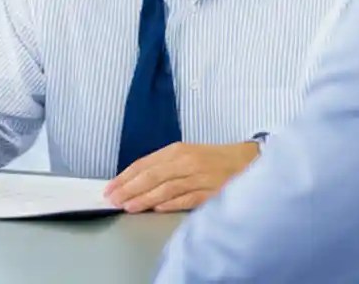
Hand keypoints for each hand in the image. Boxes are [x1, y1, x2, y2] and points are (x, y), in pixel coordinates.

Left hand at [104, 142, 259, 212]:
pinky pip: (188, 197)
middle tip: (113, 199)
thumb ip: (163, 167)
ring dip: (145, 198)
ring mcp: (200, 176)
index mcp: (177, 150)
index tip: (110, 188)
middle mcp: (186, 161)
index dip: (125, 177)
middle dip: (129, 188)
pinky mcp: (213, 190)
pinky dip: (172, 203)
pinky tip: (158, 208)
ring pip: (167, 188)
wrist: (248, 160)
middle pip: (152, 175)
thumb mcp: (186, 155)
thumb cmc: (213, 159)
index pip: (144, 164)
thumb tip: (134, 182)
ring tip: (129, 206)